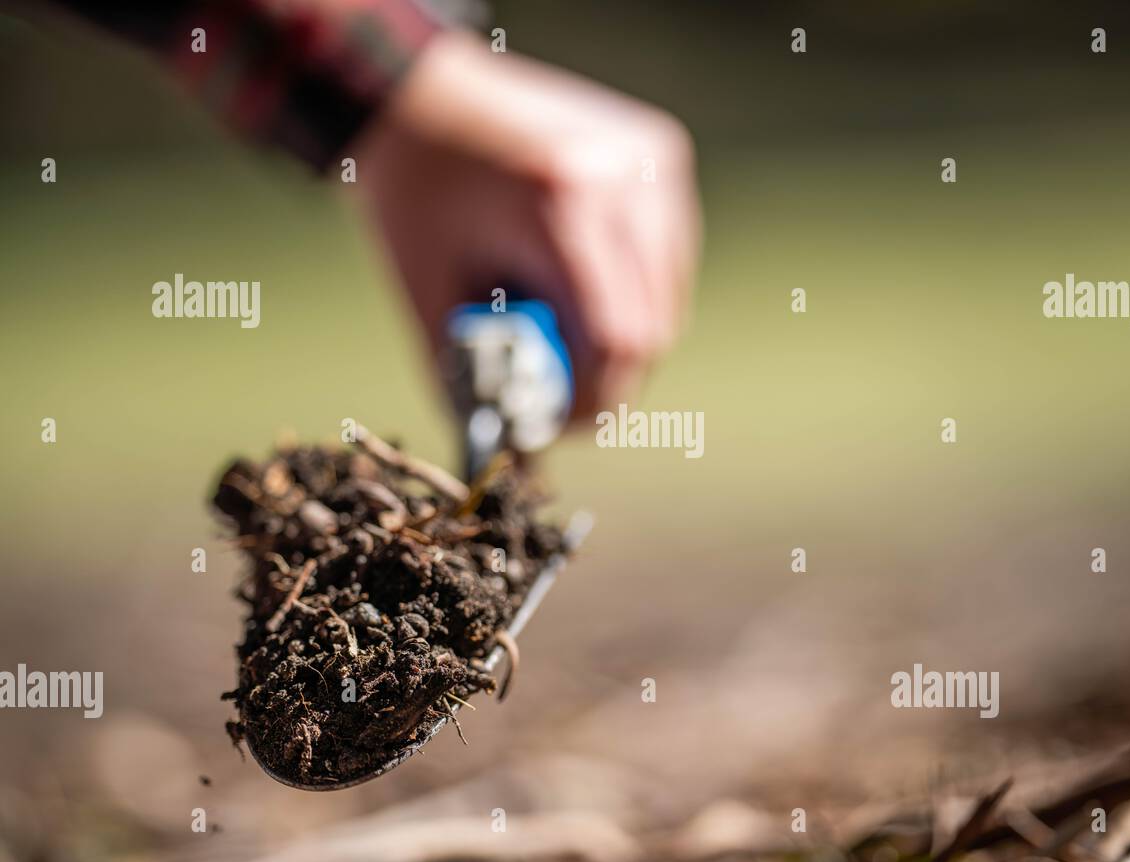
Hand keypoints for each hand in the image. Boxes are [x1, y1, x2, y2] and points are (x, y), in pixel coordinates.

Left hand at [356, 30, 700, 420]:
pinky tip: (583, 287)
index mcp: (564, 206)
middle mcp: (626, 178)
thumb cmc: (412, 191)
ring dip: (624, 337)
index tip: (557, 428)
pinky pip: (669, 258)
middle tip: (560, 399)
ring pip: (670, 298)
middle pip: (653, 327)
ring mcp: (652, 163)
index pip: (617, 340)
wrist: (419, 94)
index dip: (593, 401)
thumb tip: (510, 450)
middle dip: (608, 379)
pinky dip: (635, 292)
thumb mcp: (429, 292)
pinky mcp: (662, 157)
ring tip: (562, 334)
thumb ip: (471, 378)